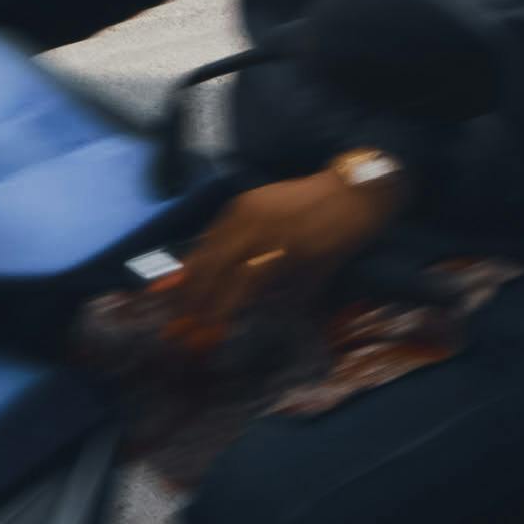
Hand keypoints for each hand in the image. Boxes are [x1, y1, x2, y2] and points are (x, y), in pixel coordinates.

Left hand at [124, 150, 407, 360]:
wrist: (352, 192)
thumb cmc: (308, 206)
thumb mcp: (265, 215)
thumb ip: (237, 244)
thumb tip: (208, 283)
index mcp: (238, 211)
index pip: (201, 251)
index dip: (184, 283)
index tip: (171, 307)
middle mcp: (250, 221)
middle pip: (212, 267)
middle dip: (193, 301)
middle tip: (181, 328)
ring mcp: (275, 236)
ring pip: (238, 281)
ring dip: (220, 309)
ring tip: (206, 332)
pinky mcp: (301, 253)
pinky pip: (276, 285)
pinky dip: (259, 306)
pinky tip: (247, 320)